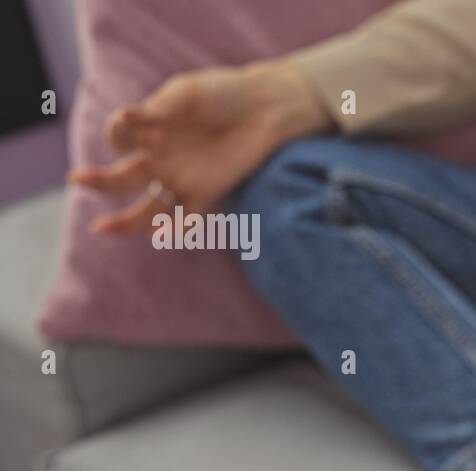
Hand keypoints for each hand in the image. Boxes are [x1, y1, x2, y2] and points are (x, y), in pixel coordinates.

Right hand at [69, 60, 329, 233]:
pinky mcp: (209, 192)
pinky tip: (161, 237)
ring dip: (126, 221)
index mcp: (150, 130)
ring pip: (150, 208)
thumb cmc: (224, 95)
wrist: (264, 108)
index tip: (128, 119)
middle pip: (122, 178)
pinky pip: (189, 218)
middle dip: (98, 181)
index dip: (117, 132)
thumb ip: (157, 110)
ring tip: (103, 228)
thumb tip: (125, 117)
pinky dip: (175, 230)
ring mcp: (183, 177)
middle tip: (78, 179)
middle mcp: (162, 157)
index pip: (118, 138)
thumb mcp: (186, 94)